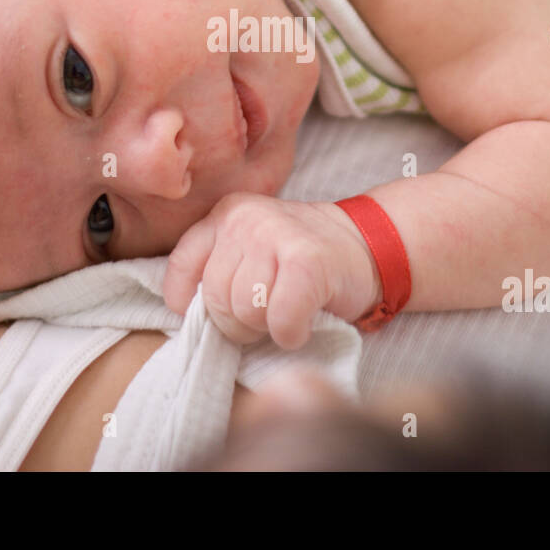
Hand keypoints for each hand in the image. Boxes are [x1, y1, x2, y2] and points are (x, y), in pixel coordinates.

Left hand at [162, 193, 381, 349]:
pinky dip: (291, 334)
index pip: (180, 267)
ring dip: (266, 328)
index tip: (215, 315)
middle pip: (213, 297)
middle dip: (237, 322)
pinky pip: (280, 319)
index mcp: (225, 214)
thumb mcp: (251, 250)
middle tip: (266, 315)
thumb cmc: (303, 261)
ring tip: (286, 312)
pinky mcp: (308, 261)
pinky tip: (303, 323)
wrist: (369, 246)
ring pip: (245, 311)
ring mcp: (276, 235)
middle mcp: (245, 218)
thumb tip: (185, 317)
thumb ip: (217, 269)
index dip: (189, 304)